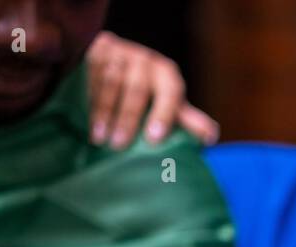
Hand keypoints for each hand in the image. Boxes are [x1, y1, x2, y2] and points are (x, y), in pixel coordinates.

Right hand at [87, 31, 219, 148]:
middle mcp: (145, 60)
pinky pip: (90, 74)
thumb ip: (185, 119)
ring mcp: (120, 53)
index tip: (154, 139)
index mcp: (166, 74)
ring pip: (111, 82)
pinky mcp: (97, 50)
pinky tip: (85, 119)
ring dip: (103, 112)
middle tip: (119, 146)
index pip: (170, 92)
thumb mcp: (167, 104)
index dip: (164, 115)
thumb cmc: (148, 92)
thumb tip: (211, 136)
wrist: (117, 60)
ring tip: (99, 139)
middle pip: (137, 89)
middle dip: (128, 119)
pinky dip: (87, 98)